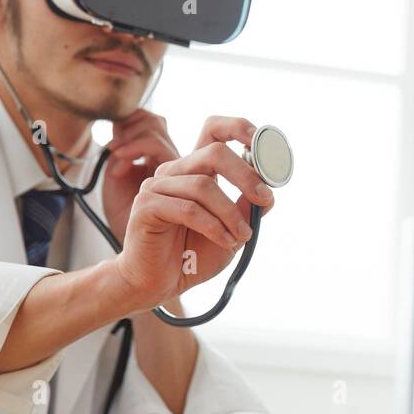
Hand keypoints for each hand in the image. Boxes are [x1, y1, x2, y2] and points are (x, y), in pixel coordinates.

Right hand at [112, 116, 275, 312]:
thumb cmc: (191, 256)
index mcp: (194, 170)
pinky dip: (213, 226)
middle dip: (245, 176)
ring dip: (230, 213)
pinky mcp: (145, 206)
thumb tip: (268, 193)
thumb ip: (245, 209)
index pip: (213, 130)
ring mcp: (156, 186)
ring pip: (203, 185)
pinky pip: (188, 209)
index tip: (263, 143)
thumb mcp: (230, 231)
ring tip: (241, 235)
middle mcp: (174, 171)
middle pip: (214, 153)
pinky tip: (226, 241)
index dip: (239, 128)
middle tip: (264, 199)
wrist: (157, 285)